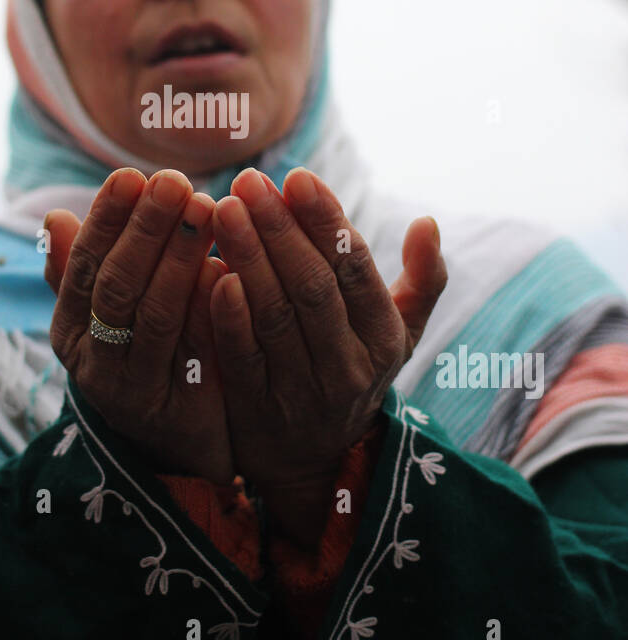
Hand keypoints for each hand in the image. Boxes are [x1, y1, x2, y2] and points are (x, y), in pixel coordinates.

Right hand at [44, 167, 234, 483]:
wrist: (178, 447)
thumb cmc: (143, 358)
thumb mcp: (106, 318)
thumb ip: (85, 270)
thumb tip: (53, 217)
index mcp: (73, 331)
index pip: (85, 266)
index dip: (106, 220)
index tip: (132, 176)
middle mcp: (97, 363)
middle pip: (119, 288)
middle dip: (147, 230)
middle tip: (176, 182)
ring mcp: (139, 391)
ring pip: (157, 316)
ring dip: (181, 258)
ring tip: (208, 208)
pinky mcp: (184, 413)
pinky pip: (198, 352)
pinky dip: (210, 308)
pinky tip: (227, 268)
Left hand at [207, 166, 447, 547]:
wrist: (314, 463)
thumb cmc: (353, 370)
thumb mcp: (397, 333)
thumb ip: (423, 280)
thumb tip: (428, 221)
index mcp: (384, 338)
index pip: (354, 269)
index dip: (326, 220)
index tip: (296, 175)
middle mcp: (348, 366)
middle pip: (312, 287)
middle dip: (280, 228)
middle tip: (248, 181)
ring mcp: (302, 391)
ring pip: (275, 316)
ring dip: (249, 257)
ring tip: (224, 208)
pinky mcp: (256, 409)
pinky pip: (242, 356)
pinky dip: (228, 315)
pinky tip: (211, 273)